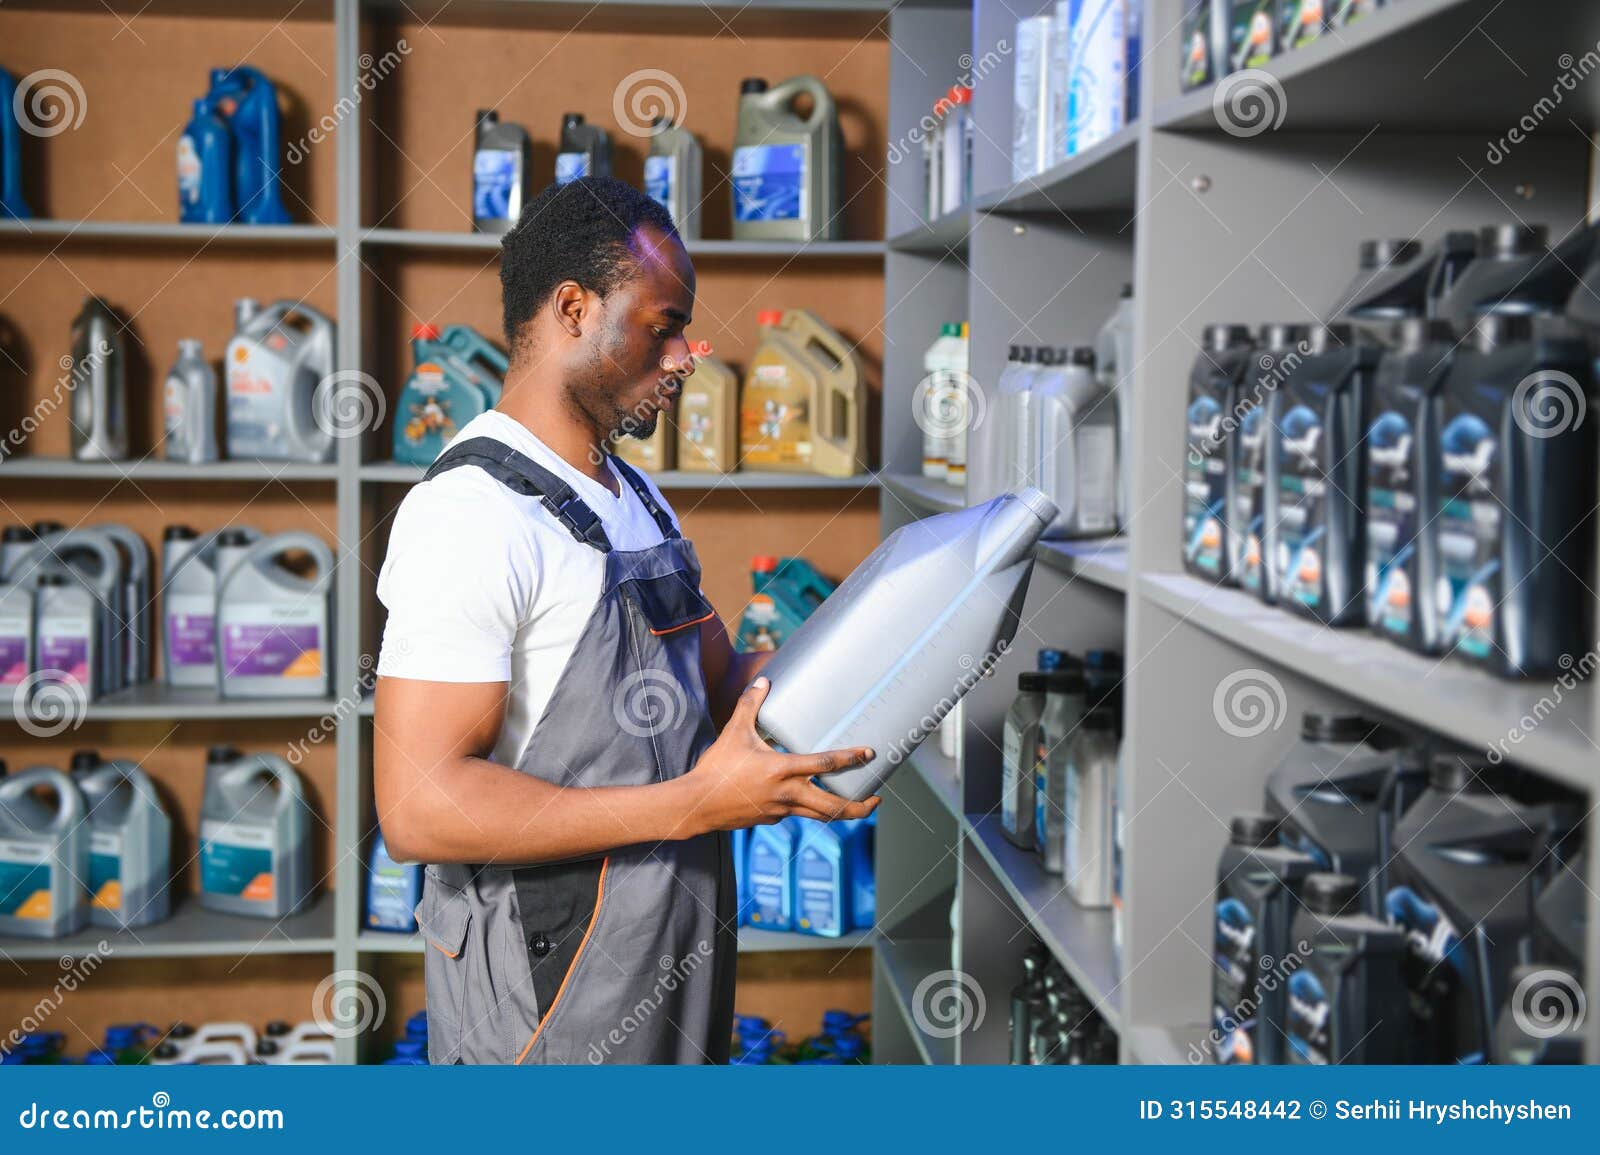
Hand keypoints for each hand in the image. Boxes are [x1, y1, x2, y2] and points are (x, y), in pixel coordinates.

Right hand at [680, 677, 879, 831]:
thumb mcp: (734, 732)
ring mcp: (781, 810)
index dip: (851, 758)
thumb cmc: (716, 768)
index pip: (826, 764)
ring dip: (842, 812)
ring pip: (820, 816)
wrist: (697, 805)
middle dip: (860, 806)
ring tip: (858, 805)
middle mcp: (787, 794)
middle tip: (877, 799)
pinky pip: (797, 814)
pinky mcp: (772, 819)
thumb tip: (763, 681)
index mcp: (782, 770)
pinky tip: (810, 799)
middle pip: (834, 807)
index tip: (869, 753)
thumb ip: (751, 705)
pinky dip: (809, 808)